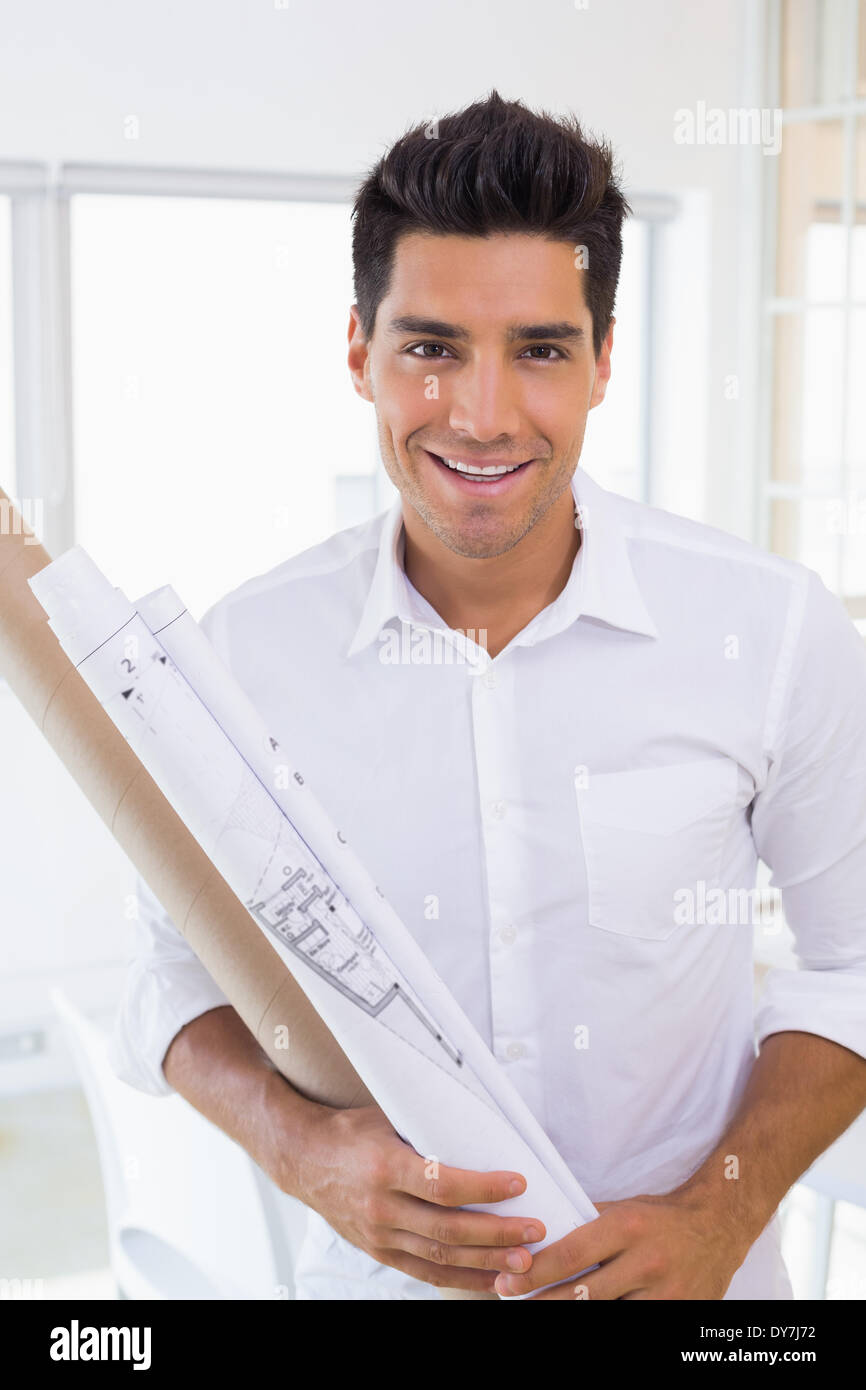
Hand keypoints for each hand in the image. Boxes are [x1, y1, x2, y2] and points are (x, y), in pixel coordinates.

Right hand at [293, 1102, 546, 1292]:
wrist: (302, 1158)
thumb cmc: (353, 1131)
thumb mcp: (389, 1119)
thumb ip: (430, 1132)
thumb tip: (486, 1128)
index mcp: (384, 1167)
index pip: (442, 1184)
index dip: (483, 1188)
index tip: (519, 1182)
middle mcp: (380, 1206)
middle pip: (448, 1229)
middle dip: (497, 1233)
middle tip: (536, 1230)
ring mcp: (378, 1235)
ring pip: (440, 1258)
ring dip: (486, 1262)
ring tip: (525, 1262)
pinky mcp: (379, 1252)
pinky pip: (426, 1273)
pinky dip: (462, 1279)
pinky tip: (493, 1280)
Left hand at [493, 1186, 750, 1299]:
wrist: (719, 1227)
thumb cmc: (661, 1217)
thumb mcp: (622, 1208)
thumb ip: (585, 1223)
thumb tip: (539, 1235)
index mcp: (627, 1227)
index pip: (570, 1256)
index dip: (535, 1274)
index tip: (507, 1282)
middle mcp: (646, 1262)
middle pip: (582, 1295)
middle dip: (542, 1302)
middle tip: (509, 1299)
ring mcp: (664, 1294)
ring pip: (605, 1315)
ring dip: (569, 1316)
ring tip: (541, 1311)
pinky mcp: (678, 1313)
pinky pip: (632, 1323)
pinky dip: (604, 1320)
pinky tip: (581, 1318)